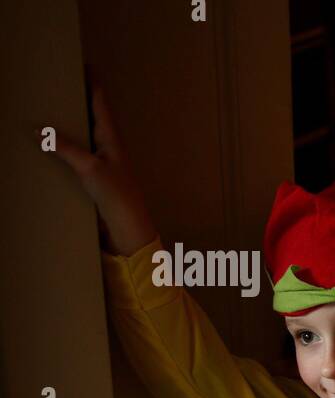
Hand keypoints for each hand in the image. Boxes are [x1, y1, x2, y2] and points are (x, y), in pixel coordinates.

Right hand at [46, 82, 155, 255]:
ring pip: (85, 137)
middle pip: (93, 118)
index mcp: (112, 140)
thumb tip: (41, 130)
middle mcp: (109, 148)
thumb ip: (67, 148)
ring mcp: (104, 163)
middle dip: (81, 102)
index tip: (87, 66)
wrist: (129, 229)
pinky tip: (54, 149)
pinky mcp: (97, 179)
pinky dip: (67, 148)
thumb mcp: (89, 168)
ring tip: (54, 110)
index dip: (94, 85)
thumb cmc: (117, 196)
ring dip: (73, 125)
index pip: (101, 105)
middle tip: (64, 84)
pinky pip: (79, 156)